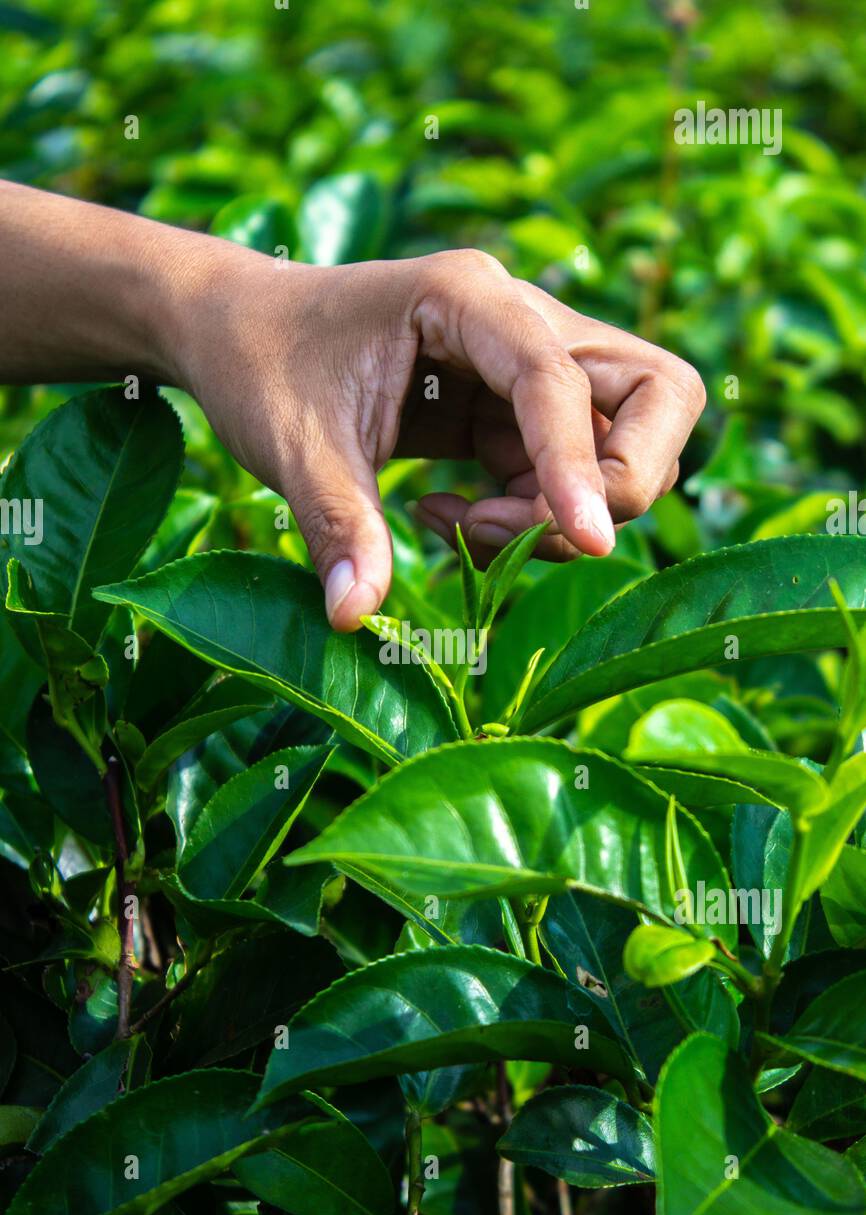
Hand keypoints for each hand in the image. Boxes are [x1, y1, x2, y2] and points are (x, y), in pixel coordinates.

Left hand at [177, 248, 705, 629]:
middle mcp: (518, 320)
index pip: (561, 379)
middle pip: (656, 392)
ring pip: (621, 442)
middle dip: (619, 478)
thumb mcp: (291, 445)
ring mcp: (524, 366)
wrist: (234, 334)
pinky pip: (565, 474)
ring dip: (563, 509)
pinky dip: (527, 516)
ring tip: (461, 528)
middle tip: (534, 528)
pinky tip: (445, 519)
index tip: (589, 544)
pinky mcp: (512, 410)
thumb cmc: (259, 365)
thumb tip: (356, 617)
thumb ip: (336, 526)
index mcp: (466, 299)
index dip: (579, 464)